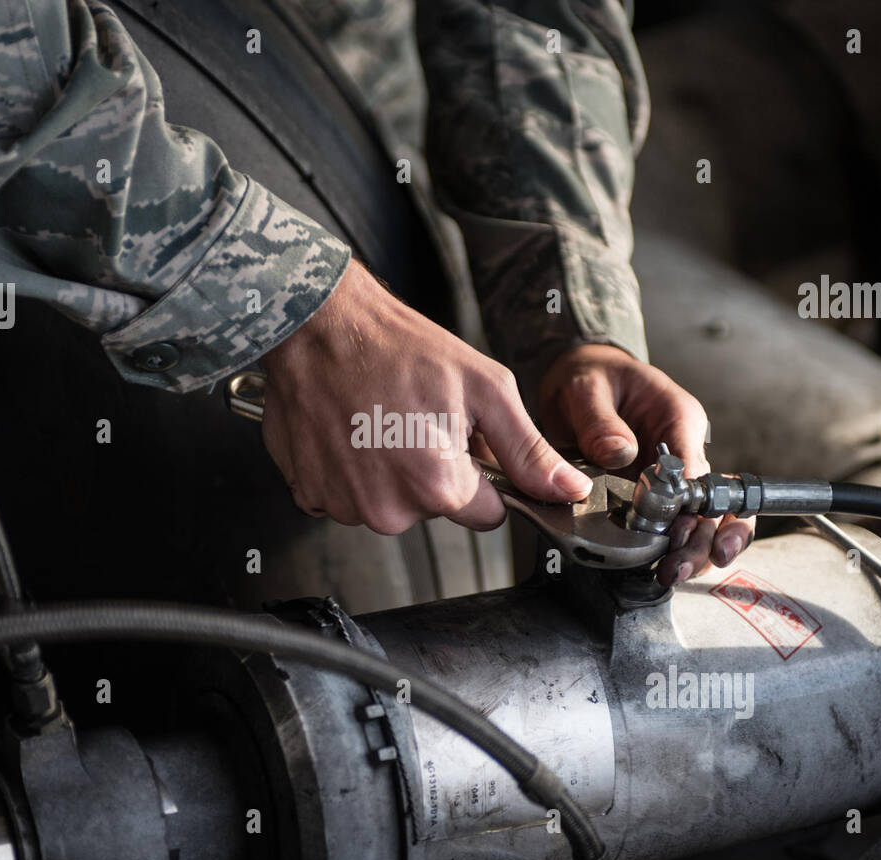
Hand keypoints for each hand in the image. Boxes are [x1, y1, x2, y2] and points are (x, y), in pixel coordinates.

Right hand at [259, 260, 592, 533]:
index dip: (483, 474)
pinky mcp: (311, 494)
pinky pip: (350, 497)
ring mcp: (344, 506)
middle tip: (417, 418)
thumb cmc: (398, 348)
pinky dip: (354, 470)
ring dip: (391, 470)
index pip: (488, 513)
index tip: (462, 438)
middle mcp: (388, 509)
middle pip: (437, 510)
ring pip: (393, 504)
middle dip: (436, 471)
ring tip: (380, 419)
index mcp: (437, 487)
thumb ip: (529, 450)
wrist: (321, 325)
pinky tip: (352, 430)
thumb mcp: (485, 390)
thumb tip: (569, 489)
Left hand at [538, 344, 754, 586]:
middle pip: (714, 502)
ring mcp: (672, 475)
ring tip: (673, 573)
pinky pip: (670, 524)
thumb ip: (599, 421)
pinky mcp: (652, 493)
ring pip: (701, 520)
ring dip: (693, 550)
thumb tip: (618, 453)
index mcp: (678, 419)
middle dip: (703, 538)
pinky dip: (670, 548)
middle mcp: (684, 449)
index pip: (698, 468)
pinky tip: (662, 568)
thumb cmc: (591, 376)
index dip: (690, 504)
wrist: (577, 379)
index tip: (675, 529)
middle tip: (678, 565)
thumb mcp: (586, 388)